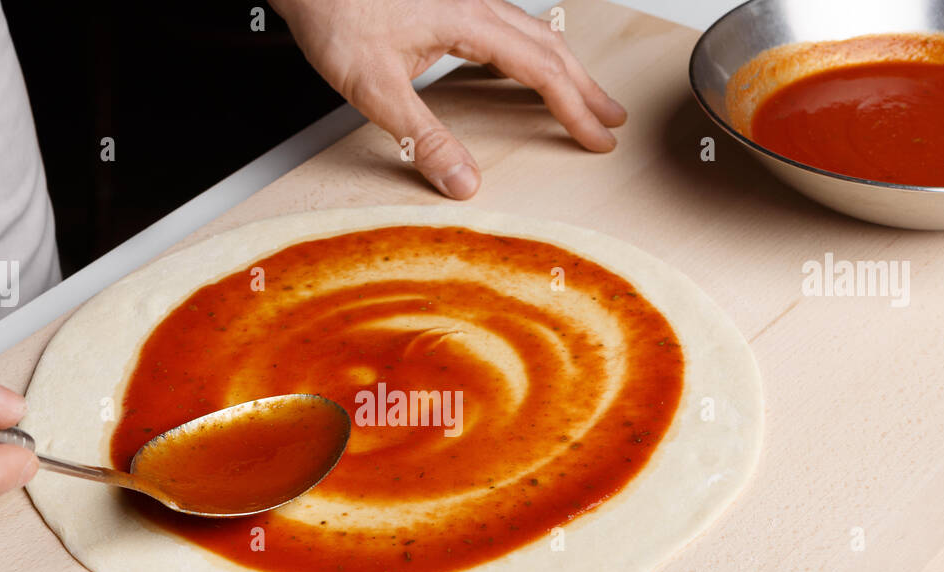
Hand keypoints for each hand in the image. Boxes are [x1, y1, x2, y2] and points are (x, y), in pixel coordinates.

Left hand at [272, 0, 626, 198]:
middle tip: (611, 121)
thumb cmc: (333, 10)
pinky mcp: (446, 1)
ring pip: (530, 32)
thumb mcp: (373, 88)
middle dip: (584, 87)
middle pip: (548, 46)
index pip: (539, 69)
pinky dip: (529, 53)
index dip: (573, 107)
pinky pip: (505, 27)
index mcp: (467, 20)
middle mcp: (474, 2)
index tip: (597, 137)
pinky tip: (522, 69)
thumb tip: (461, 182)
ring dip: (561, 67)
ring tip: (582, 98)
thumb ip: (420, 137)